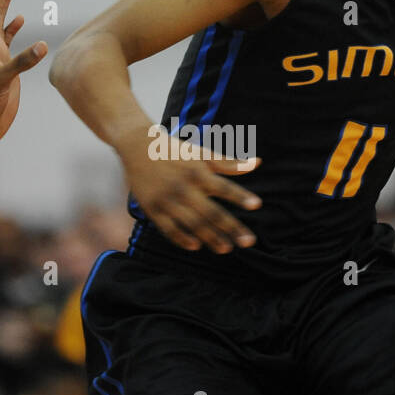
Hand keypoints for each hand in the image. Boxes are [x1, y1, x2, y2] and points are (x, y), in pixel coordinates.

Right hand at [114, 125, 261, 253]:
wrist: (136, 145)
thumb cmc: (174, 150)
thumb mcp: (201, 153)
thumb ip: (228, 163)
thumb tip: (258, 163)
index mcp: (196, 171)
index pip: (223, 186)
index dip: (240, 196)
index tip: (256, 205)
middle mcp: (182, 186)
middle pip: (210, 211)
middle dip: (231, 227)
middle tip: (249, 241)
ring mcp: (166, 199)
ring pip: (192, 224)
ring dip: (210, 238)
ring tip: (226, 248)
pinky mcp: (152, 208)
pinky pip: (168, 229)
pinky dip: (181, 238)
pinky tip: (196, 246)